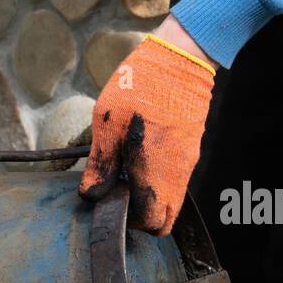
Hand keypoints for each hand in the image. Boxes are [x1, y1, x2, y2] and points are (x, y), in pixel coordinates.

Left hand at [79, 19, 216, 235]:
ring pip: (171, 200)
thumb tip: (91, 195)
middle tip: (118, 191)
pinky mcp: (191, 149)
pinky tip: (140, 156)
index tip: (111, 200)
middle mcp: (177, 175)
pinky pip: (175, 180)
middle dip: (141, 216)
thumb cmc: (140, 89)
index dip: (128, 220)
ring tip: (127, 169)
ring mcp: (187, 163)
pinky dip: (158, 180)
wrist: (179, 59)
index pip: (150, 223)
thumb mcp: (107, 126)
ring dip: (149, 196)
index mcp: (156, 175)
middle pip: (164, 219)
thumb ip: (101, 165)